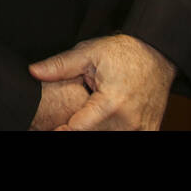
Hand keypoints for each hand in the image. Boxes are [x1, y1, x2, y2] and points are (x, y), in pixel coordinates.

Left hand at [29, 34, 176, 129]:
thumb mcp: (88, 53)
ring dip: (95, 129)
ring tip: (84, 117)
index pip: (77, 129)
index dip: (61, 129)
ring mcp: (140, 128)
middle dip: (77, 128)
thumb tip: (34, 71)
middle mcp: (127, 121)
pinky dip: (112, 131)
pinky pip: (125, 137)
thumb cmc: (123, 53)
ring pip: (108, 137)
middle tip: (65, 120)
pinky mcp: (149, 130)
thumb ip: (60, 66)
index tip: (52, 127)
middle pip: (92, 135)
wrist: (157, 54)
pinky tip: (104, 122)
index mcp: (110, 103)